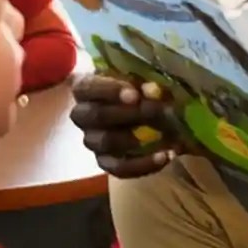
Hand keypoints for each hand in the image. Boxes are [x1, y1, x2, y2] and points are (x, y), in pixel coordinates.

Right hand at [69, 74, 183, 177]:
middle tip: (155, 111)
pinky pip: (119, 168)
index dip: (110, 90)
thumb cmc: (137, 87)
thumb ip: (146, 83)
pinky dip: (144, 164)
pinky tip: (165, 156)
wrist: (146, 112)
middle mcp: (83, 115)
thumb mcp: (141, 80)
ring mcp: (92, 140)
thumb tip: (153, 91)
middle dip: (129, 113)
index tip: (135, 95)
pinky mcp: (105, 162)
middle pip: (97, 115)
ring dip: (136, 138)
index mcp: (86, 88)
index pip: (88, 87)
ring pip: (107, 142)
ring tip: (164, 134)